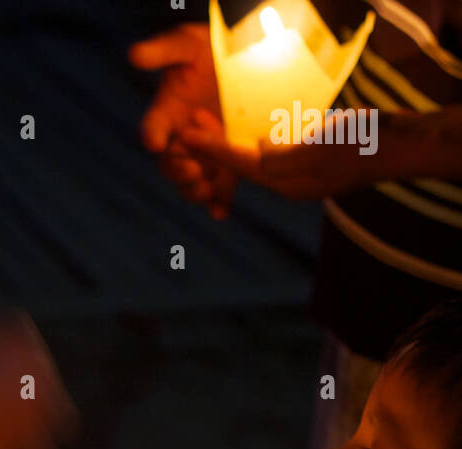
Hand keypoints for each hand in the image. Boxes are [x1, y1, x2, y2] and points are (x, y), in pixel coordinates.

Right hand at [129, 24, 233, 217]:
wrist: (249, 67)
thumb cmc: (210, 51)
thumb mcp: (189, 45)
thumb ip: (165, 51)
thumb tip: (133, 55)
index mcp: (167, 113)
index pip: (153, 127)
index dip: (152, 134)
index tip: (154, 141)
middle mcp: (180, 140)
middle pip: (170, 164)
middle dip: (178, 170)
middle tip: (191, 169)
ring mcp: (203, 156)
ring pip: (192, 182)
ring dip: (196, 190)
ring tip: (205, 189)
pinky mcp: (226, 166)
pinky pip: (219, 191)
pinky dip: (218, 204)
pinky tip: (220, 212)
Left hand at [179, 112, 393, 200]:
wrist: (397, 147)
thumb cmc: (361, 146)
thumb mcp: (318, 150)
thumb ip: (284, 156)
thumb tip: (257, 153)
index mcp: (287, 184)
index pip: (240, 165)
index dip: (212, 150)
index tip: (186, 135)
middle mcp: (289, 183)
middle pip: (242, 168)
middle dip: (214, 151)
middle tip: (189, 129)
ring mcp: (301, 174)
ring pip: (255, 162)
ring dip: (231, 146)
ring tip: (209, 128)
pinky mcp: (312, 160)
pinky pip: (274, 154)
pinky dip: (255, 143)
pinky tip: (248, 133)